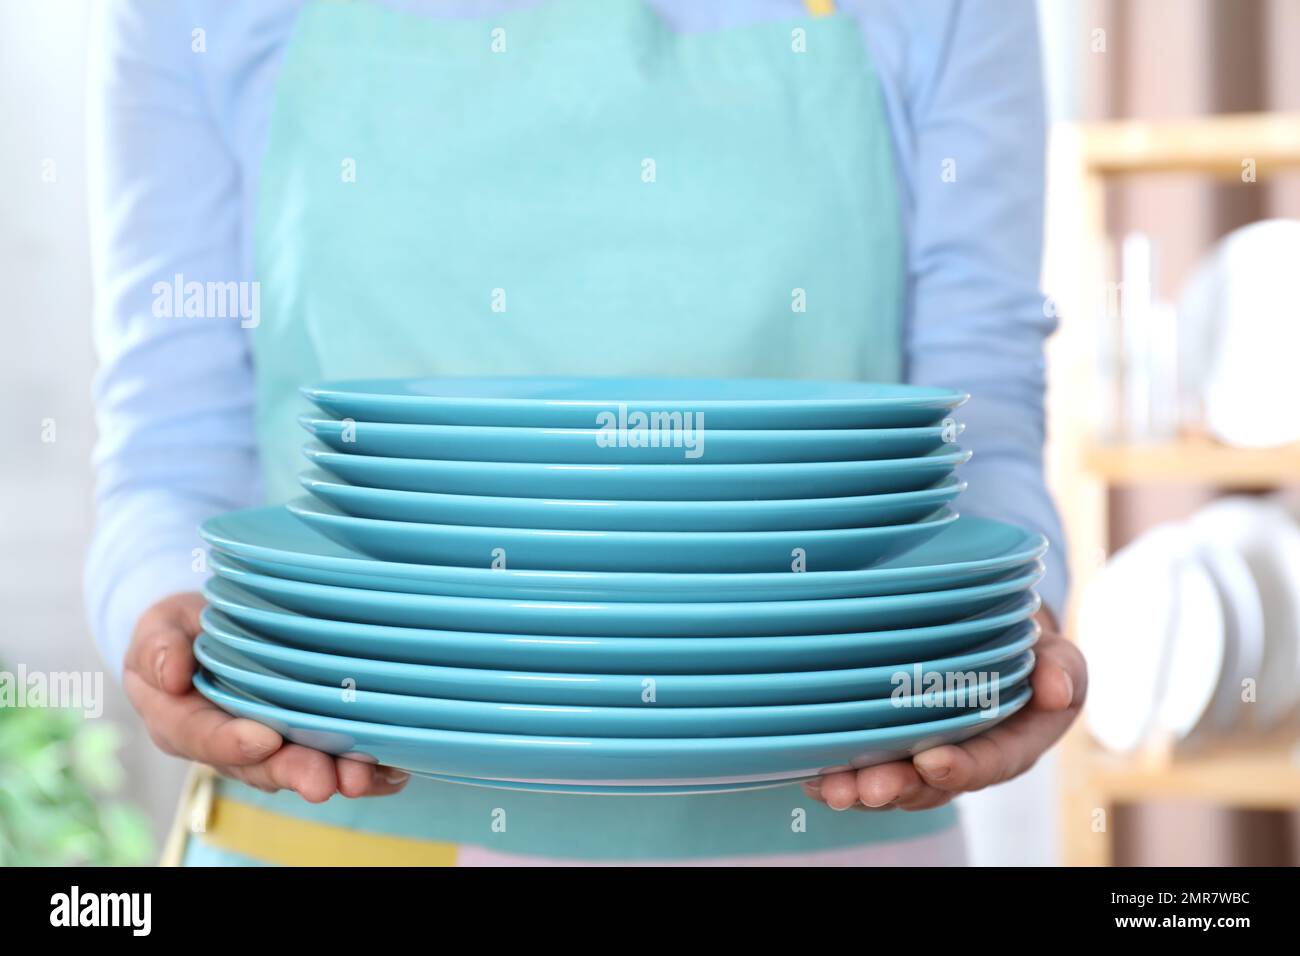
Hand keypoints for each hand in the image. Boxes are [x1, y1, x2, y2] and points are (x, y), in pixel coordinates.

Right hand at [123, 592, 409, 801]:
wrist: (214, 631)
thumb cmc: (182, 631)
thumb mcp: (159, 628)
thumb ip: (158, 648)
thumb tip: (172, 672)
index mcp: (184, 722)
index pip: (205, 737)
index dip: (233, 743)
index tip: (262, 740)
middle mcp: (231, 742)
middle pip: (262, 765)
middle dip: (296, 772)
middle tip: (323, 779)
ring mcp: (273, 742)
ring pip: (303, 764)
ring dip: (336, 773)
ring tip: (363, 777)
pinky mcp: (308, 733)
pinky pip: (336, 756)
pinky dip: (366, 768)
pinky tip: (393, 769)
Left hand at [803, 608, 1084, 810]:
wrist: (994, 636)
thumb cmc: (1028, 646)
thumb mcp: (1057, 652)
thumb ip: (1062, 667)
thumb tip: (1056, 688)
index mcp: (1015, 743)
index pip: (991, 762)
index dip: (962, 767)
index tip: (931, 762)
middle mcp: (970, 759)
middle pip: (933, 784)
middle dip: (899, 788)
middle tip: (868, 788)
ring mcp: (929, 754)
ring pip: (897, 780)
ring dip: (862, 788)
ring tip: (832, 788)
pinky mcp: (895, 745)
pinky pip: (869, 763)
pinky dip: (839, 771)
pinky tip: (811, 775)